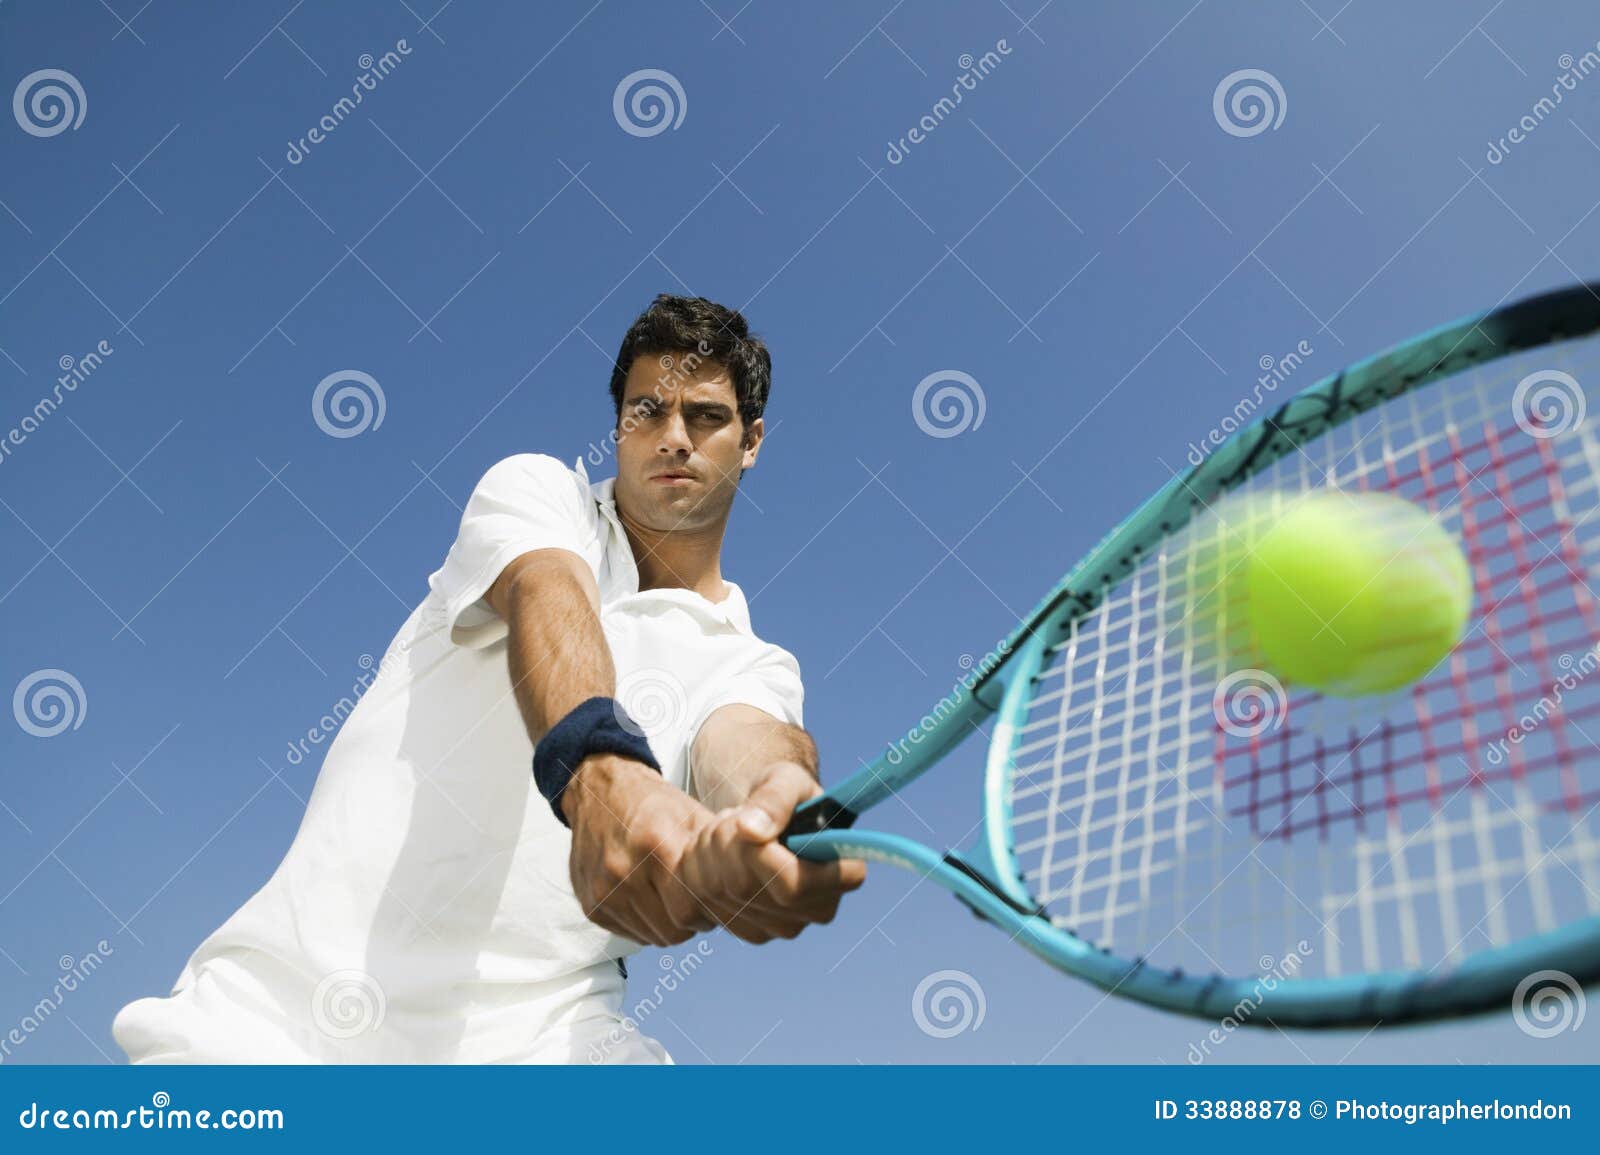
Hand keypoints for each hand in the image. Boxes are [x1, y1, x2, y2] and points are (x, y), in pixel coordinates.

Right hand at [563, 754, 722, 945]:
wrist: (598, 792)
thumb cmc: (653, 803)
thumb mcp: (692, 815)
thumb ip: (720, 850)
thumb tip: (753, 880)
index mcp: (656, 845)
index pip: (693, 908)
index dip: (710, 910)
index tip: (715, 899)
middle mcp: (625, 871)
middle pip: (675, 928)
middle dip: (693, 920)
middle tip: (696, 898)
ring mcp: (604, 891)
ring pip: (655, 936)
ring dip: (670, 923)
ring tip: (672, 896)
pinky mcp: (591, 905)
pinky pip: (631, 935)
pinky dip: (647, 923)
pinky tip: (650, 898)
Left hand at [677, 761, 866, 943]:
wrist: (765, 821)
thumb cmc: (784, 798)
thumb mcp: (785, 779)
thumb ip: (774, 798)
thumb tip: (750, 830)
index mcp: (842, 874)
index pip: (798, 884)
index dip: (763, 858)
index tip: (747, 826)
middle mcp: (817, 910)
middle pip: (746, 886)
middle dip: (727, 840)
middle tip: (733, 815)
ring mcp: (782, 928)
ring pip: (720, 893)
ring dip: (709, 850)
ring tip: (725, 828)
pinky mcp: (749, 932)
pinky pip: (702, 904)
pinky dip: (697, 870)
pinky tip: (714, 853)